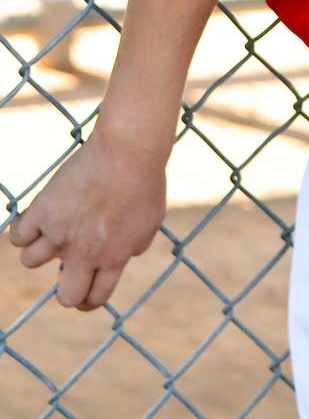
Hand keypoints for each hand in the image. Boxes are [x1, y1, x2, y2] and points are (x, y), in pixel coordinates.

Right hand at [7, 128, 166, 310]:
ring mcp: (61, 233)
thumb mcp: (151, 221)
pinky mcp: (43, 211)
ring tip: (52, 228)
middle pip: (65, 296)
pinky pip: (18, 235)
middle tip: (67, 267)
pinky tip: (37, 215)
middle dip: (65, 287)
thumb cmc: (145, 179)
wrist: (128, 150)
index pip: (94, 298)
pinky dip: (23, 227)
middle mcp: (85, 253)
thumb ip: (136, 244)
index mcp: (114, 258)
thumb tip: (127, 254)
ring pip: (31, 261)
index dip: (87, 298)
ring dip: (39, 247)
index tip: (84, 286)